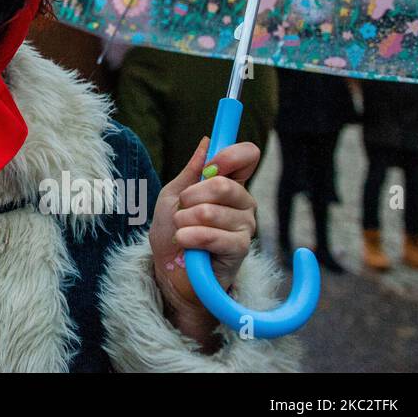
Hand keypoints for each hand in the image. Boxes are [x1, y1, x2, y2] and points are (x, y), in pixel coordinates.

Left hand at [149, 136, 258, 345]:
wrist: (170, 274)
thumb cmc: (172, 233)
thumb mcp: (173, 197)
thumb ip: (191, 172)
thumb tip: (207, 141)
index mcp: (228, 185)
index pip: (247, 157)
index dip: (230, 154)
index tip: (211, 164)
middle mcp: (243, 203)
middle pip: (224, 184)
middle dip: (190, 196)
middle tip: (181, 209)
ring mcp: (244, 226)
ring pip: (211, 211)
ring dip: (185, 221)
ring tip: (181, 231)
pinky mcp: (239, 250)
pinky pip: (214, 236)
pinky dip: (191, 237)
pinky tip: (185, 243)